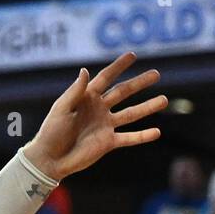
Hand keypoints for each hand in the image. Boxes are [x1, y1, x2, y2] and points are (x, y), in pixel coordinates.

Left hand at [24, 53, 167, 182]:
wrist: (50, 158)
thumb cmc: (51, 131)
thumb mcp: (61, 108)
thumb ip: (75, 91)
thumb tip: (86, 70)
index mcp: (86, 97)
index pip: (105, 78)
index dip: (118, 66)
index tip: (132, 55)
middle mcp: (99, 109)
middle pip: (123, 92)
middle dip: (139, 83)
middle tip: (156, 74)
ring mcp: (105, 125)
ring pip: (131, 114)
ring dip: (147, 107)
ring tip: (164, 99)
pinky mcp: (108, 143)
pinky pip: (129, 138)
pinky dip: (142, 136)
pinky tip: (157, 132)